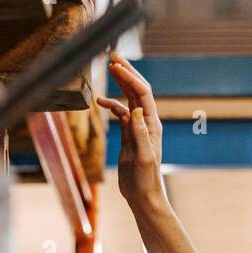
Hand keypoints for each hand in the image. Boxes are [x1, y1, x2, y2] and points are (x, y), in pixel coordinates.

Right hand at [96, 52, 165, 209]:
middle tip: (113, 56)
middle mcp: (146, 123)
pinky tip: (100, 102)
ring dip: (120, 83)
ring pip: (129, 98)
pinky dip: (111, 105)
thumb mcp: (143, 158)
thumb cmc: (146, 180)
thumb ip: (140, 134)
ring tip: (109, 68)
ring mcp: (137, 128)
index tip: (116, 65)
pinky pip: (120, 114)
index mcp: (151, 125)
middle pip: (137, 90)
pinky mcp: (129, 136)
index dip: (130, 78)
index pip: (142, 94)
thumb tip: (133, 110)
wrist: (143, 196)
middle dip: (127, 72)